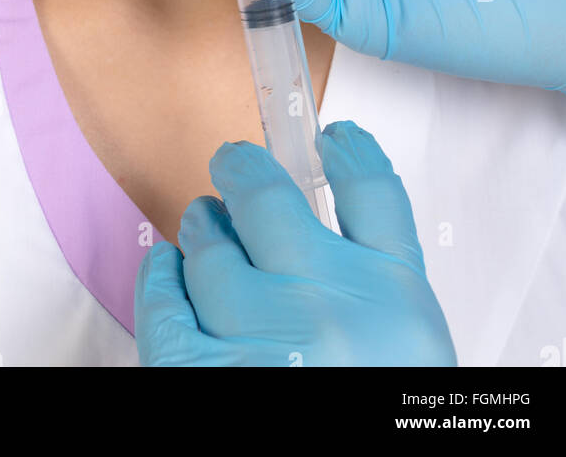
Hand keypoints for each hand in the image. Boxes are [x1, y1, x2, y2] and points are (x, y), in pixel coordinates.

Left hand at [136, 120, 456, 366]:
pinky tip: (167, 268)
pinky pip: (165, 297)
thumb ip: (377, 302)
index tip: (330, 138)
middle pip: (273, 198)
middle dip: (246, 171)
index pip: (373, 192)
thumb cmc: (373, 427)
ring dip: (204, 229)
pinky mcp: (199, 374)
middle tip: (237, 167)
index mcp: (396, 304)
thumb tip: (319, 244)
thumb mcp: (405, 366)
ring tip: (207, 230)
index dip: (346, 151)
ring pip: (212, 241)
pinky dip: (161, 275)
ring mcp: (262, 335)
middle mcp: (330, 305)